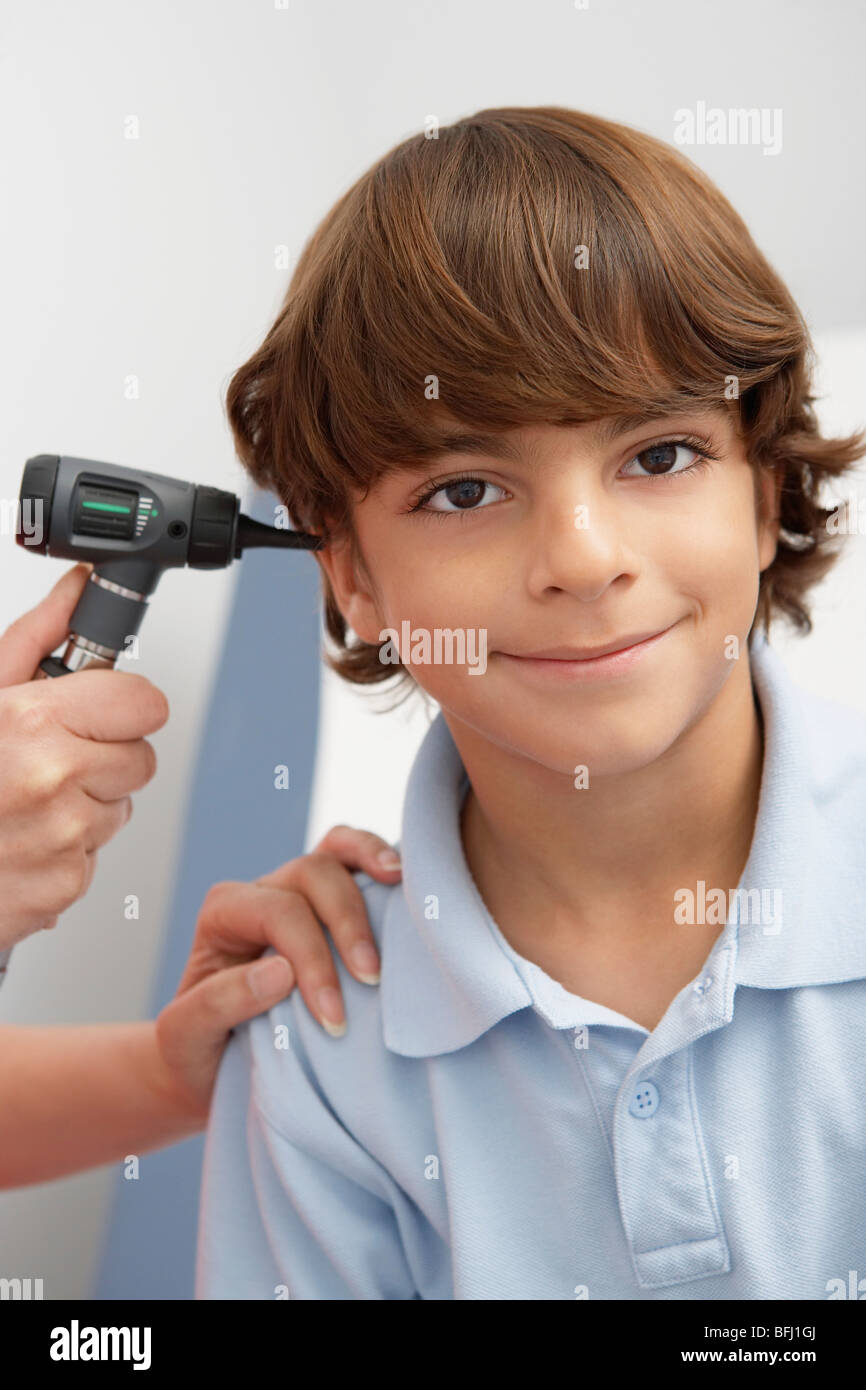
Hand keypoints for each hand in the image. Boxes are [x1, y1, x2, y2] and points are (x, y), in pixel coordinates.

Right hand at [0, 563, 168, 950]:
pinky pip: (93, 857)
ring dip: (83, 805)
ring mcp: (63, 841)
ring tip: (21, 800)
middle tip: (45, 758)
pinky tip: (18, 838)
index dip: (120, 705)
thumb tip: (80, 589)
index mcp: (33, 723)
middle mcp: (54, 782)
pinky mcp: (63, 888)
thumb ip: (35, 639)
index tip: (96, 709)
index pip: (145, 704)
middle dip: (101, 756)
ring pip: (119, 810)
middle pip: (140, 759)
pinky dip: (64, 851)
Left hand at [154, 825, 401, 1115]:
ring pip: (335, 849)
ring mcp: (298, 894)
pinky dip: (382, 860)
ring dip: (371, 861)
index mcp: (223, 915)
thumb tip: (281, 971)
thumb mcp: (185, 1039)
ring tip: (402, 882)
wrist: (211, 1067)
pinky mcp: (330, 907)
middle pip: (311, 872)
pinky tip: (408, 880)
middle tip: (371, 979)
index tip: (334, 1018)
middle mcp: (261, 893)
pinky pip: (355, 864)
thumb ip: (218, 1003)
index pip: (278, 913)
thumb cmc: (197, 1053)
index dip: (312, 959)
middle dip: (346, 921)